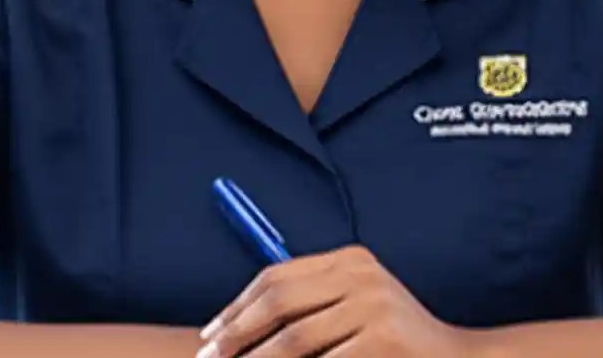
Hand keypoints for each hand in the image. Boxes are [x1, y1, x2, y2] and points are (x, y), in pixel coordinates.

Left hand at [197, 245, 481, 357]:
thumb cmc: (393, 343)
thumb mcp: (355, 308)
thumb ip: (309, 304)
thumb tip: (231, 327)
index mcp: (350, 260)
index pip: (277, 276)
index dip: (236, 307)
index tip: (209, 336)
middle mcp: (362, 275)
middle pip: (279, 301)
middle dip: (236, 335)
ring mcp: (375, 307)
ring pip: (295, 340)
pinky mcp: (385, 342)